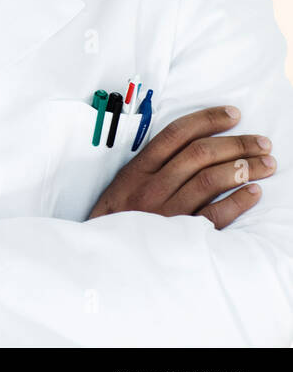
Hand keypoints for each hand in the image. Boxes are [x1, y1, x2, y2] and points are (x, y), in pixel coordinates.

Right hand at [87, 106, 275, 226]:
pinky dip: (238, 201)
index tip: (232, 114)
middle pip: (199, 154)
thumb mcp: (123, 186)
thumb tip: (190, 145)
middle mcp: (153, 187)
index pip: (176, 135)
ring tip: (266, 164)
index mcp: (138, 170)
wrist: (106, 256)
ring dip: (243, 168)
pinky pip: (215, 215)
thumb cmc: (117, 218)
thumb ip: (151, 166)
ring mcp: (167, 210)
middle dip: (236, 144)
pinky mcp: (181, 234)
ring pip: (210, 180)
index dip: (207, 120)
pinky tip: (253, 192)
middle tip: (261, 142)